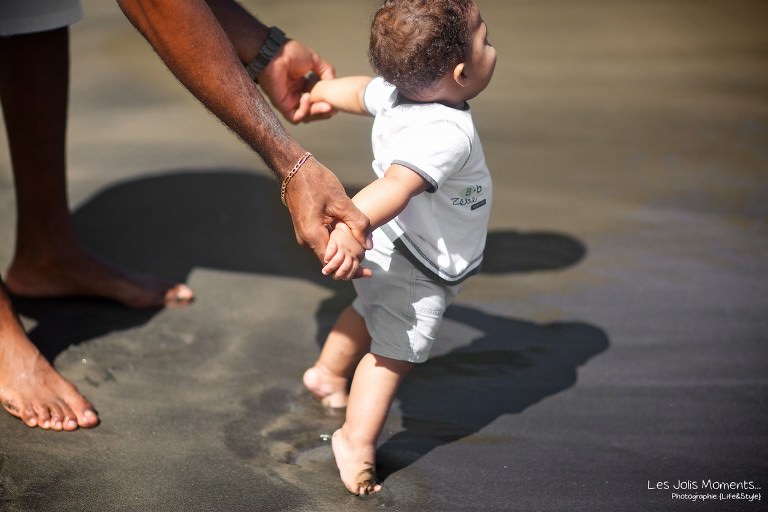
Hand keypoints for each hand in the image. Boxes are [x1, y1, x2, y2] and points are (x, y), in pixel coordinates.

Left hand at [259, 39, 336, 123]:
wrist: (274, 53)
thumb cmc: (290, 53)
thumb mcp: (314, 60)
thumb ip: (326, 71)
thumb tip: (333, 84)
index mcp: (302, 85)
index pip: (317, 100)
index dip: (327, 101)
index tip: (334, 98)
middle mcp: (296, 95)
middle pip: (314, 111)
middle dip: (324, 111)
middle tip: (331, 106)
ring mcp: (289, 101)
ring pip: (306, 117)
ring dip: (317, 112)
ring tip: (324, 105)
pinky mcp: (282, 106)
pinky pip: (296, 117)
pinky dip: (304, 111)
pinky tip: (307, 97)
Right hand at [284, 158, 371, 277]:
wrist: (295, 168)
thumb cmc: (317, 182)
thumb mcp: (342, 202)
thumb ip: (358, 224)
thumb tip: (369, 246)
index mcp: (313, 236)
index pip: (334, 264)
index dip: (351, 270)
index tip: (367, 272)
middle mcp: (305, 240)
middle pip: (330, 262)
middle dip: (349, 265)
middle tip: (368, 270)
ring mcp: (304, 235)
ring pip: (327, 253)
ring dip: (344, 255)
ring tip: (363, 257)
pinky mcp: (306, 229)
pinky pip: (323, 243)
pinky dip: (338, 246)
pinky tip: (351, 243)